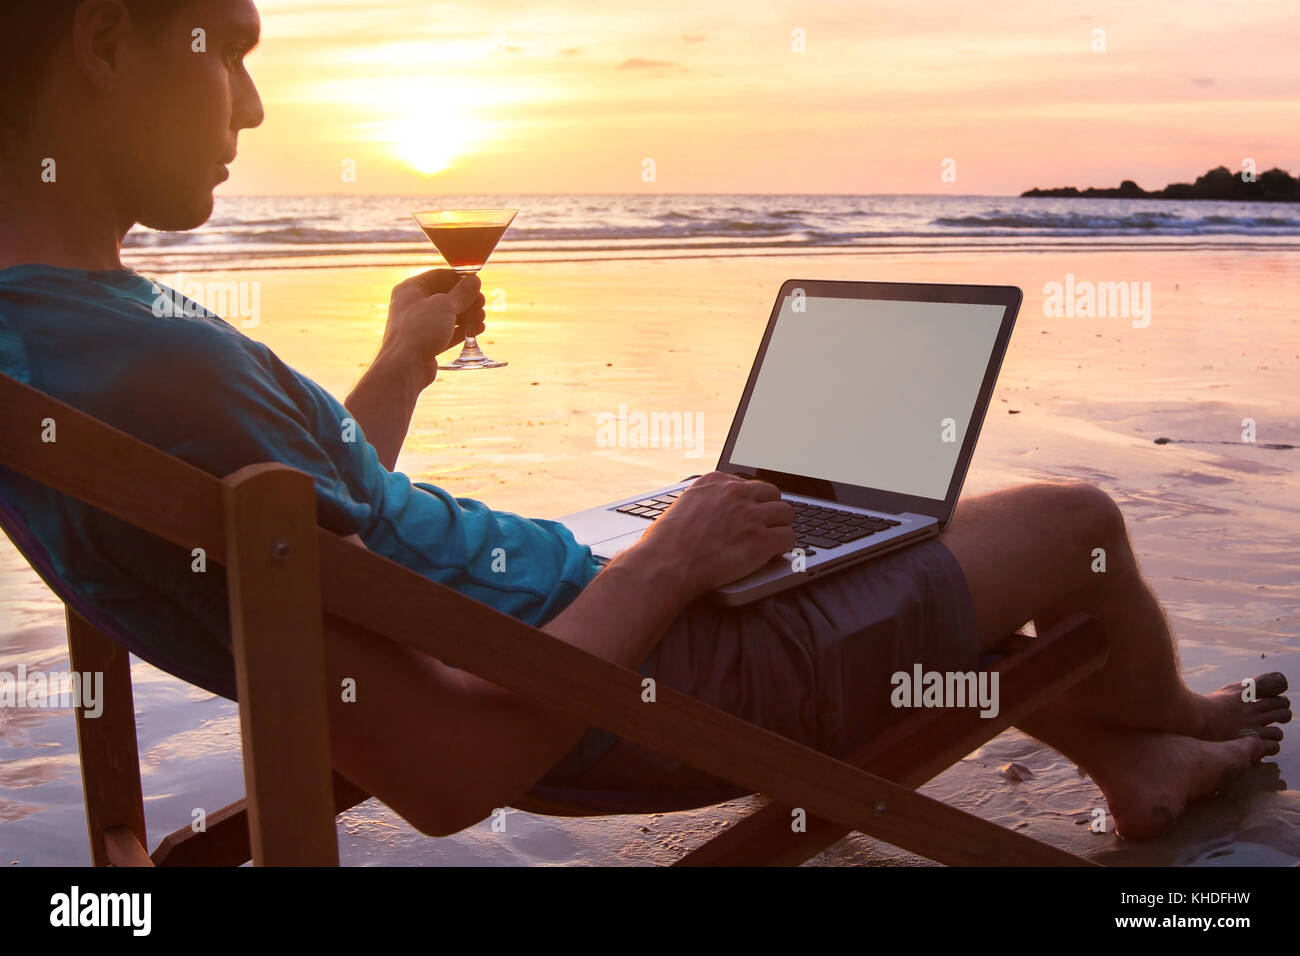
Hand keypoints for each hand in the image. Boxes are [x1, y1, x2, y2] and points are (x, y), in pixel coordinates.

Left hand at [382, 269, 486, 388]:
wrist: (404, 366)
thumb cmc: (420, 329)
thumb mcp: (445, 306)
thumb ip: (463, 293)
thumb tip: (475, 280)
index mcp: (410, 288)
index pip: (439, 276)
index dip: (460, 278)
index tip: (477, 284)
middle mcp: (412, 304)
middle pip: (445, 296)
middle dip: (467, 300)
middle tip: (482, 304)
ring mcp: (419, 324)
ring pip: (448, 315)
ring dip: (467, 316)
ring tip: (481, 319)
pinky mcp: (426, 342)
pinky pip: (447, 331)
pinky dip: (462, 330)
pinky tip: (476, 330)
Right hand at [627, 471, 795, 597]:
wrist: (666, 564)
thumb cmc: (665, 543)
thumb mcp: (681, 505)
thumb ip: (704, 502)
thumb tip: (713, 513)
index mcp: (715, 481)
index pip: (748, 484)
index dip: (751, 502)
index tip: (750, 513)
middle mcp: (736, 493)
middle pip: (772, 493)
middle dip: (769, 510)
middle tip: (765, 526)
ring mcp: (751, 516)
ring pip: (786, 513)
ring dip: (780, 527)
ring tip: (773, 540)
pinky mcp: (762, 540)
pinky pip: (789, 537)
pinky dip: (785, 547)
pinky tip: (776, 554)